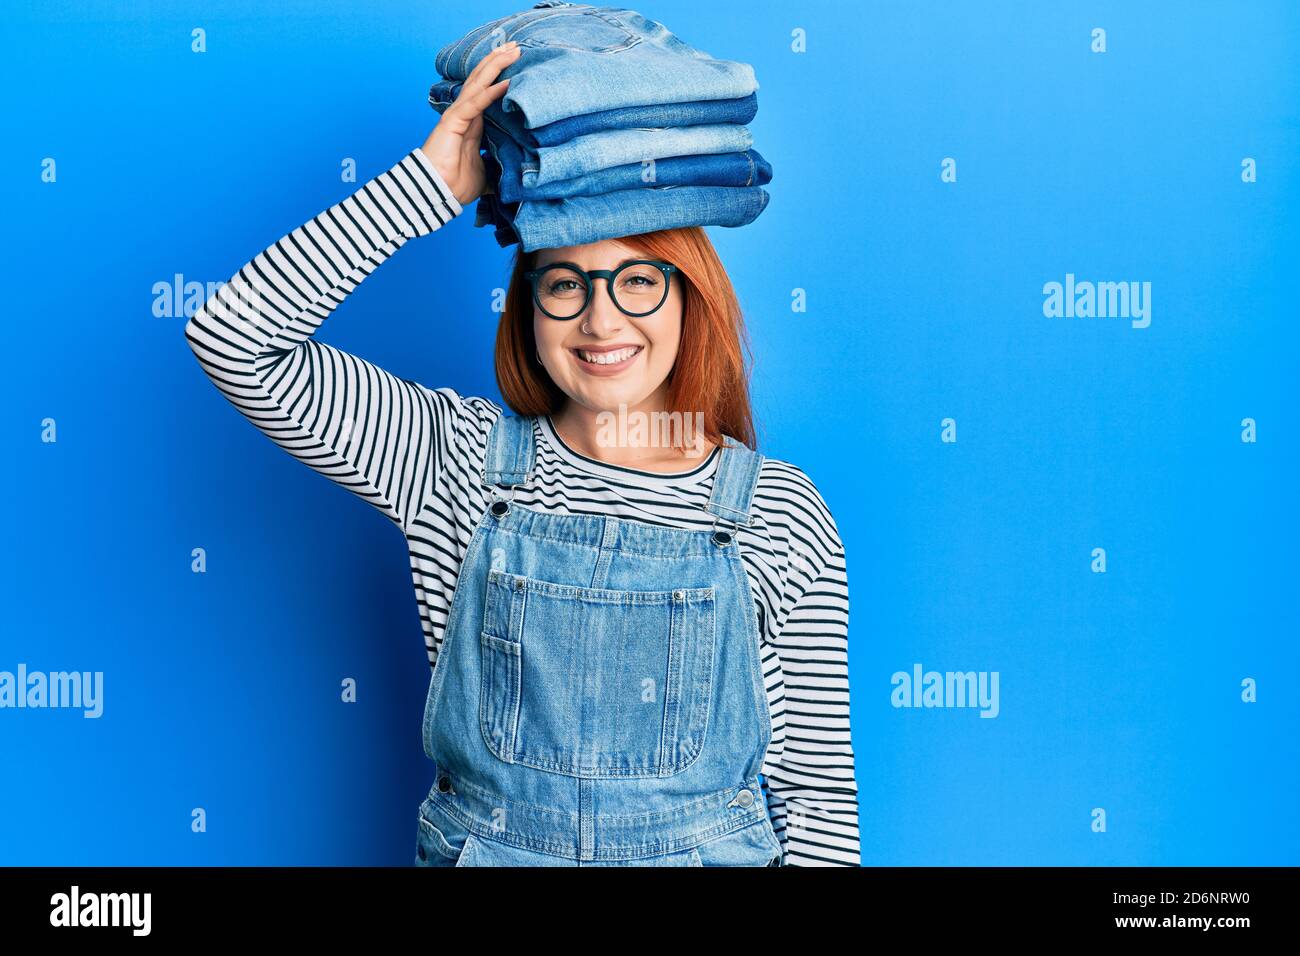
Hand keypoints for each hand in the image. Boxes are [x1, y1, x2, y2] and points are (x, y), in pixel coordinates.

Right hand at [420, 40, 521, 205]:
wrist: (437, 194)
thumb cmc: (456, 185)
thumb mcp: (486, 176)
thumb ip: (498, 171)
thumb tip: (514, 180)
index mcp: (472, 123)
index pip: (487, 92)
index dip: (499, 76)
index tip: (516, 63)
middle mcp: (465, 114)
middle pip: (483, 80)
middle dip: (498, 61)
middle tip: (516, 46)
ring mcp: (458, 116)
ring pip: (478, 84)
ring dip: (496, 66)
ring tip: (512, 50)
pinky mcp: (453, 122)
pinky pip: (475, 103)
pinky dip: (491, 92)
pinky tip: (507, 82)